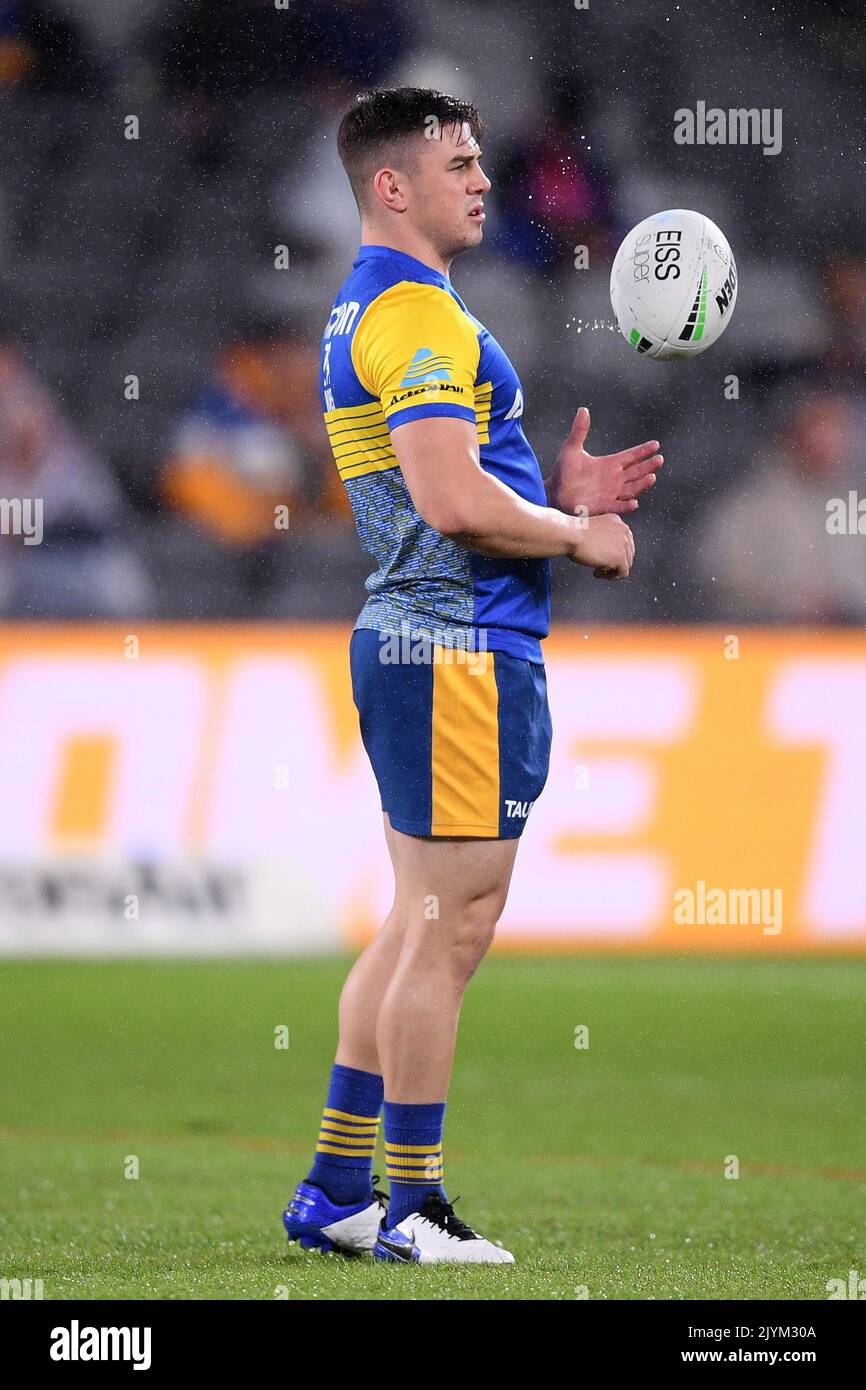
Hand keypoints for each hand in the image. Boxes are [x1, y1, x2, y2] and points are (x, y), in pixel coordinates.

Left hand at [547, 406, 661, 515]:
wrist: (554, 492)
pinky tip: (634, 503)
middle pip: (636, 472)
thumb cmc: (563, 471)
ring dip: (642, 484)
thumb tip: (583, 409)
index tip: (656, 444)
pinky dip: (626, 506)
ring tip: (652, 477)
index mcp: (609, 464)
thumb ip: (579, 431)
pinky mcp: (603, 506)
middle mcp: (614, 478)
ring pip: (632, 489)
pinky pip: (618, 506)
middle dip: (648, 466)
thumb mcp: (571, 449)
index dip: (643, 451)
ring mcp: (610, 493)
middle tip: (660, 459)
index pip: (631, 456)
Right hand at [568, 512, 634, 579]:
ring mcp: (623, 544)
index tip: (605, 557)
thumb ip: (604, 536)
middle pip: (629, 552)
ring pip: (627, 564)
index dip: (615, 552)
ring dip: (612, 570)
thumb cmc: (573, 532)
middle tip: (601, 566)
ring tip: (598, 571)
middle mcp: (623, 530)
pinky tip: (597, 573)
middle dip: (615, 562)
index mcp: (617, 522)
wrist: (570, 534)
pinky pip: (622, 573)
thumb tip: (606, 551)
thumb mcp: (593, 529)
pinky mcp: (619, 557)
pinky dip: (611, 576)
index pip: (625, 541)